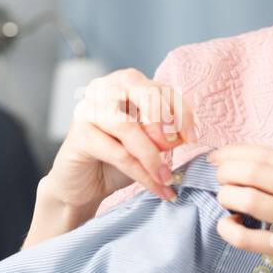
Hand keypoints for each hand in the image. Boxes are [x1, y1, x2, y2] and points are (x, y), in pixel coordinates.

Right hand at [42, 67, 196, 212]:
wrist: (82, 186)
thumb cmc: (117, 160)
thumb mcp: (148, 144)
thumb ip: (166, 134)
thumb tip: (185, 136)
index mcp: (126, 85)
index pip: (162, 88)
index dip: (182, 111)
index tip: (193, 138)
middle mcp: (106, 89)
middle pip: (145, 92)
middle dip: (166, 120)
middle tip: (177, 146)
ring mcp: (89, 109)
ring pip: (129, 126)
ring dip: (152, 156)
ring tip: (166, 178)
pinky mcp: (79, 135)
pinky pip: (117, 153)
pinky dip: (141, 173)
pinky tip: (155, 187)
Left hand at [208, 144, 272, 272]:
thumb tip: (246, 161)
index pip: (266, 154)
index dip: (234, 153)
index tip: (217, 157)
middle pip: (254, 172)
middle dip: (226, 172)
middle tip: (220, 179)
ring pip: (249, 199)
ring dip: (226, 196)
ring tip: (226, 200)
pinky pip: (247, 237)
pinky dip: (228, 229)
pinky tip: (227, 225)